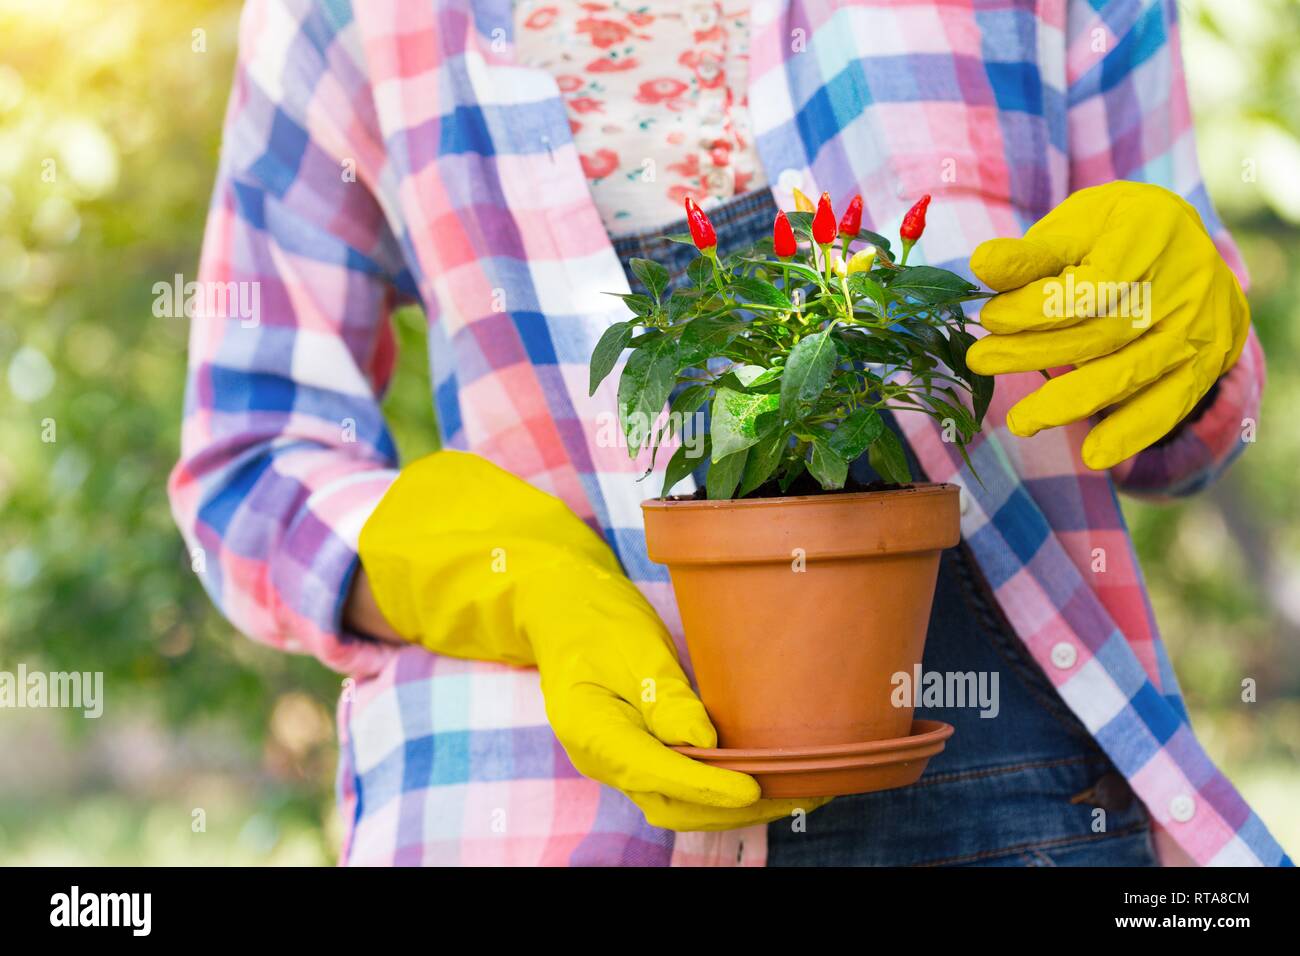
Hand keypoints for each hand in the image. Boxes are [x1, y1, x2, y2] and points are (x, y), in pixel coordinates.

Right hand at [358, 451, 826, 829]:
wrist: (564, 610)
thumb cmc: (596, 618)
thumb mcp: (632, 644)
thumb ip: (665, 695)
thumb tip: (703, 743)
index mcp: (589, 726)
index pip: (652, 769)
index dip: (705, 786)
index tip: (751, 788)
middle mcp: (600, 757)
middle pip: (669, 802)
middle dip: (729, 809)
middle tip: (793, 794)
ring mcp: (616, 762)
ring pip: (676, 803)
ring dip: (729, 807)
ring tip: (789, 793)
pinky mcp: (635, 755)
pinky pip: (676, 786)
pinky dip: (715, 791)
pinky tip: (758, 780)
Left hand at [966, 181, 1249, 469]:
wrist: (1185, 245)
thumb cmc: (1113, 232)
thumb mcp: (1076, 224)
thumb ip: (1033, 254)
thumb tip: (982, 266)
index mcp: (1151, 233)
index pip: (1087, 286)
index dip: (1034, 307)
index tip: (989, 318)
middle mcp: (1185, 282)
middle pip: (1101, 332)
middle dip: (1034, 351)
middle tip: (980, 360)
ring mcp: (1199, 327)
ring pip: (1128, 372)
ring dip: (1069, 402)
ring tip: (1020, 422)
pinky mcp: (1206, 363)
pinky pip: (1170, 405)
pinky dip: (1132, 433)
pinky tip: (1095, 456)